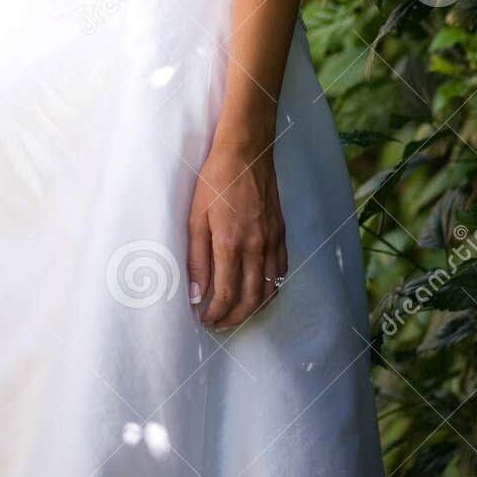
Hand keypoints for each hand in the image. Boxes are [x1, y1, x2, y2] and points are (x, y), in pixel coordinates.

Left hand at [186, 138, 286, 330]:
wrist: (246, 152)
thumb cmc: (215, 180)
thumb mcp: (196, 217)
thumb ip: (196, 257)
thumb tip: (194, 293)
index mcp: (231, 244)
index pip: (226, 295)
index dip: (215, 313)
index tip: (203, 318)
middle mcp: (257, 247)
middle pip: (250, 300)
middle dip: (233, 319)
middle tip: (217, 324)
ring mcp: (273, 241)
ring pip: (268, 290)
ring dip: (252, 309)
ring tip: (235, 314)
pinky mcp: (281, 233)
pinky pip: (280, 272)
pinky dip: (268, 289)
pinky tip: (256, 291)